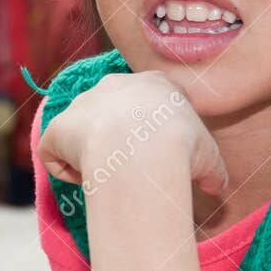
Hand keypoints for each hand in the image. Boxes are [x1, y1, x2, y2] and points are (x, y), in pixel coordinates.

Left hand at [37, 70, 226, 199]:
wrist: (141, 152)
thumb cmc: (181, 148)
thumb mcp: (209, 157)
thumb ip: (212, 169)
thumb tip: (216, 185)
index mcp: (154, 84)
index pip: (150, 96)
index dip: (151, 123)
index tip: (157, 149)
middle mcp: (115, 85)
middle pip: (111, 108)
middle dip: (116, 136)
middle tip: (130, 166)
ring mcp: (83, 104)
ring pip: (81, 129)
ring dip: (89, 153)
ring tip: (106, 178)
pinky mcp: (58, 127)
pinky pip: (54, 149)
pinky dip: (64, 168)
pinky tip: (84, 182)